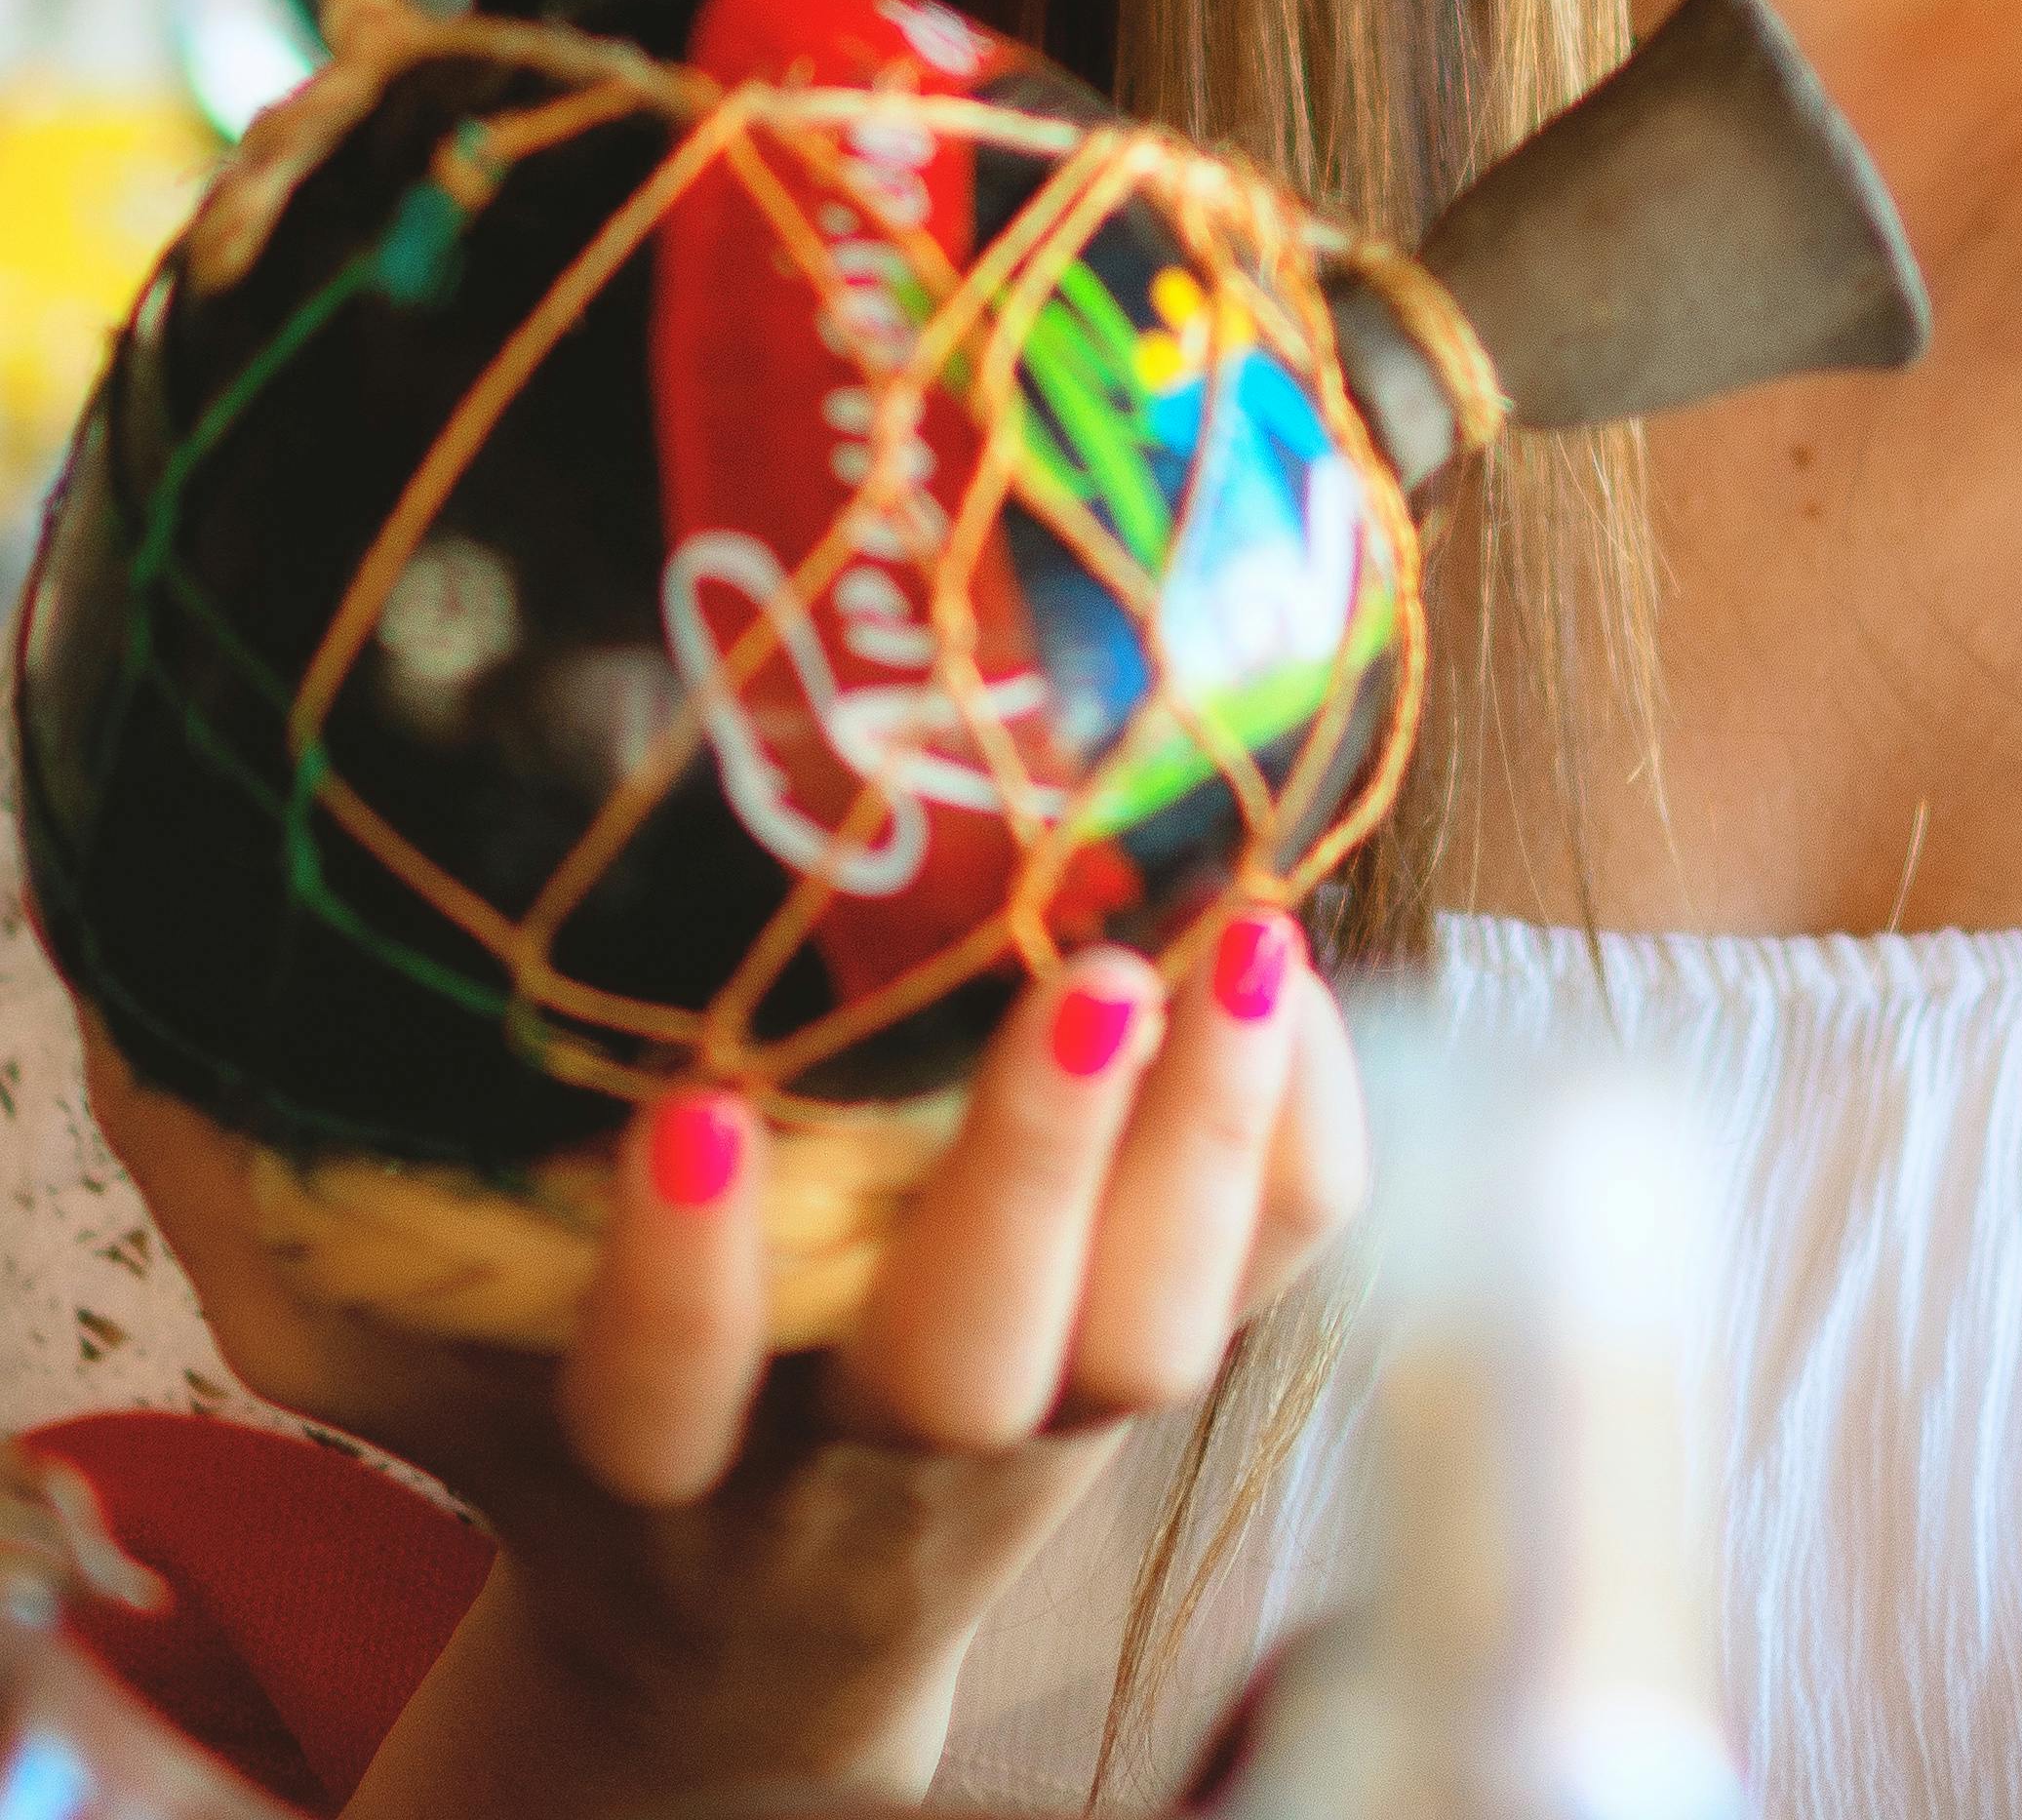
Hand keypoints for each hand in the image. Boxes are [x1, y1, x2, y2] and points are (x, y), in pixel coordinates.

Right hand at [81, 916, 1363, 1811]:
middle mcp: (869, 1452)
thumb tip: (150, 984)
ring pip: (1158, 1326)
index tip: (686, 1121)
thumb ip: (269, 1189)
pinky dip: (1304, 1122)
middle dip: (1022, 1182)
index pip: (662, 1402)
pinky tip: (1300, 955)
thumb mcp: (392, 1340)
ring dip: (1202, 1137)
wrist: (747, 1652)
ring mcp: (1045, 1421)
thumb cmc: (563, 1421)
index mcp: (661, 1457)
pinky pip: (1285, 1266)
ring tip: (1237, 936)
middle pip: (973, 1367)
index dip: (679, 1282)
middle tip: (1077, 986)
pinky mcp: (1171, 1359)